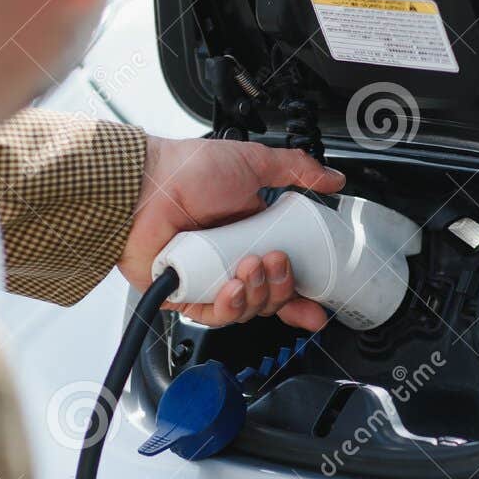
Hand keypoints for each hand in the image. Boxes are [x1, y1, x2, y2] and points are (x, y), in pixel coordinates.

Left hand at [120, 137, 346, 329]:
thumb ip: (296, 169)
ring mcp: (208, 279)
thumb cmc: (188, 171)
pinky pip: (213, 315)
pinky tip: (233, 287)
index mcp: (250, 237)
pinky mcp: (184, 295)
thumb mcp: (252, 163)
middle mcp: (230, 261)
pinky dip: (229, 305)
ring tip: (251, 264)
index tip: (318, 305)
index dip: (301, 295)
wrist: (146, 185)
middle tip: (275, 259)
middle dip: (281, 286)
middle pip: (270, 298)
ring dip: (258, 292)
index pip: (283, 277)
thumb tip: (333, 179)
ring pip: (247, 309)